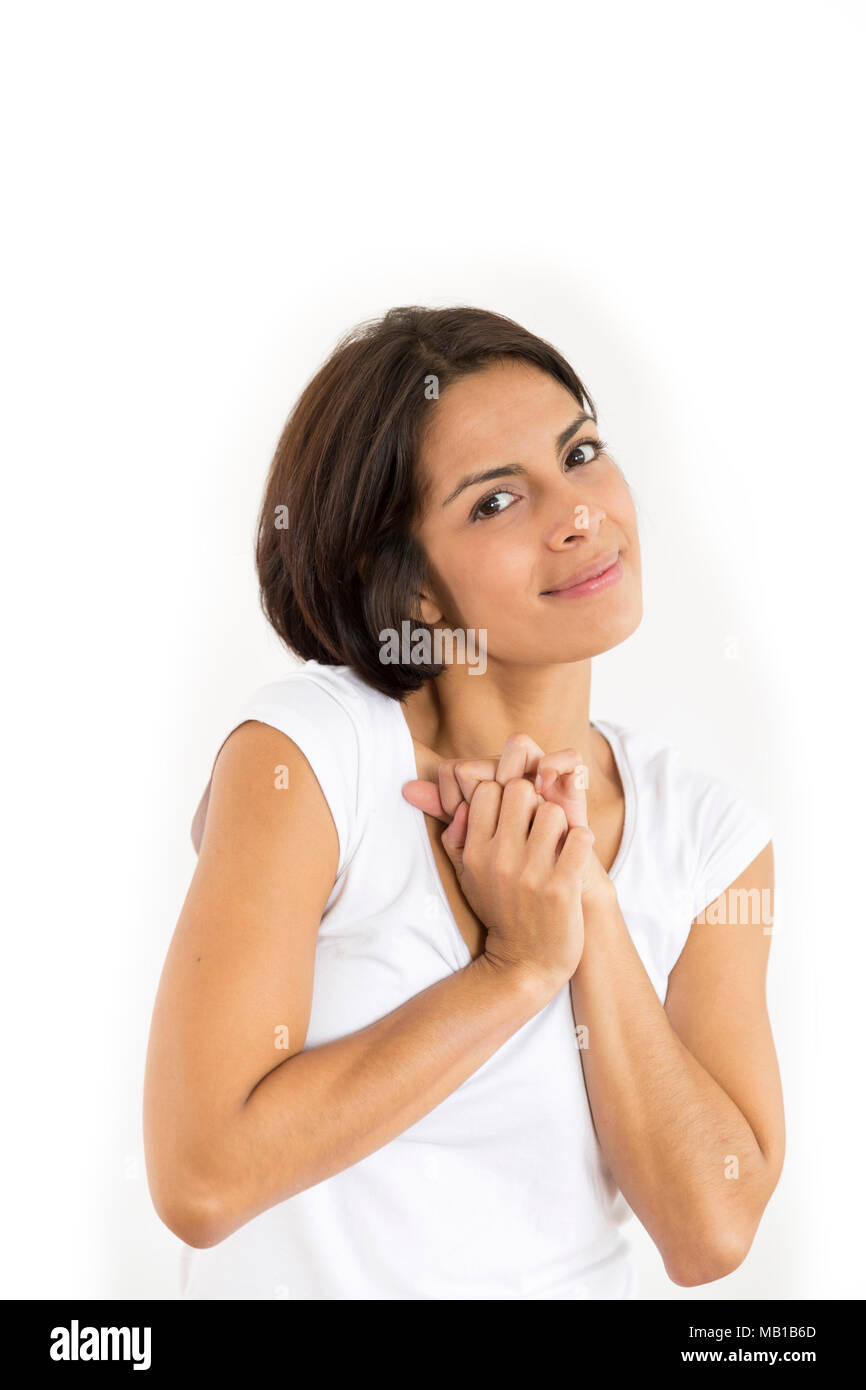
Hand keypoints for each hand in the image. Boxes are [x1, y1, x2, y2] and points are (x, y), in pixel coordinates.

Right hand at [402, 733, 612, 906]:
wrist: (524, 965)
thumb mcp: (467, 878)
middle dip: (532, 800)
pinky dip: (580, 842)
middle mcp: (500, 860)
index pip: (487, 789)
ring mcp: (531, 874)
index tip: (513, 812)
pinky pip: (579, 837)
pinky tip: (573, 854)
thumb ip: (457, 839)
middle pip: (520, 790)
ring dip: (559, 823)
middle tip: (537, 822)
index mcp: (475, 853)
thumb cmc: (499, 913)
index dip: (503, 793)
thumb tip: (461, 804)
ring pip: (553, 811)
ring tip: (556, 841)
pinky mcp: (562, 888)